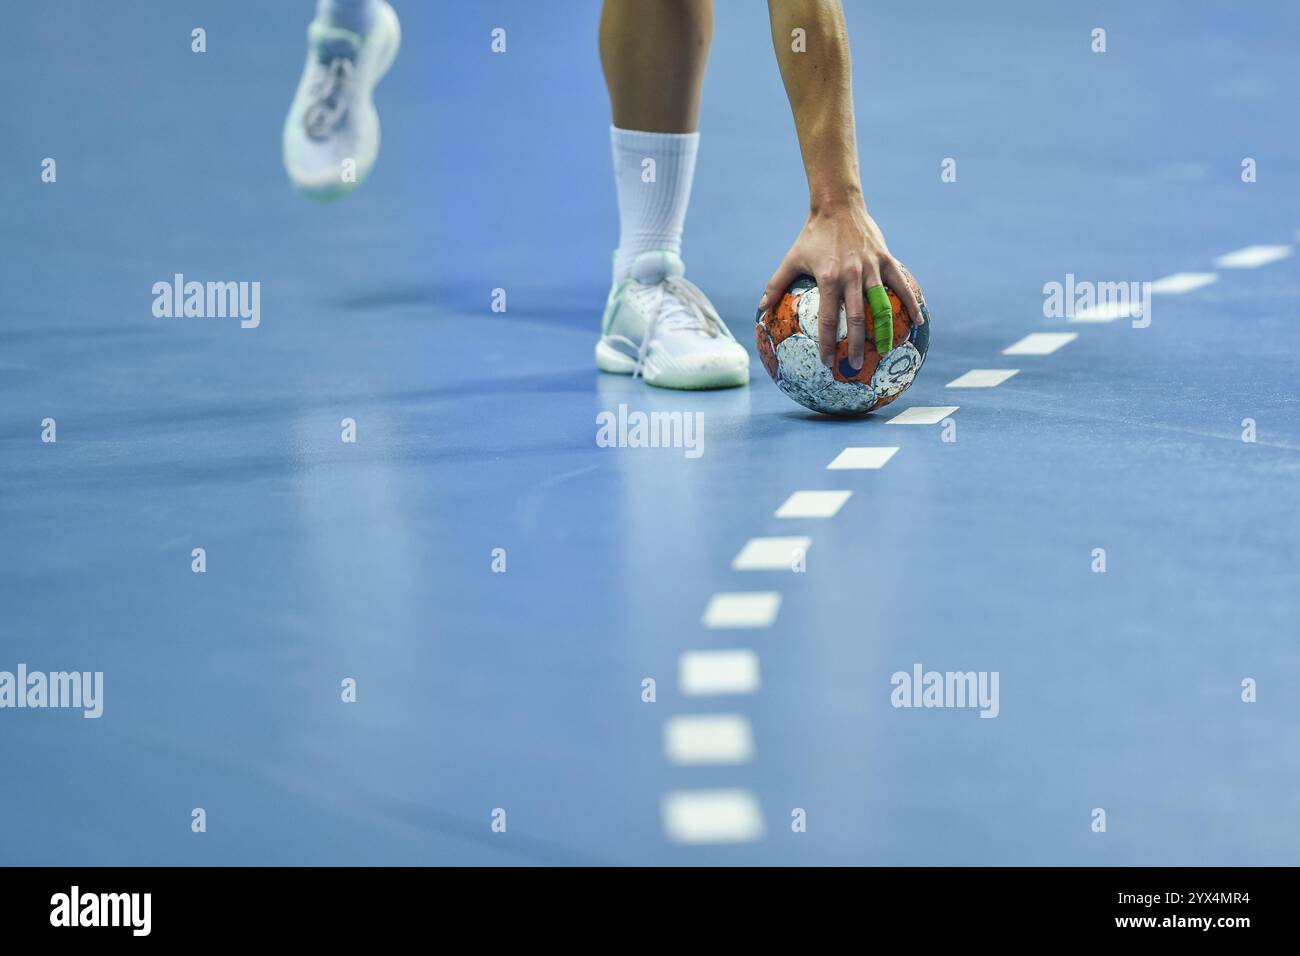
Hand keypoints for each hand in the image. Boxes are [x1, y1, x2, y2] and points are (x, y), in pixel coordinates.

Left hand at [760, 201, 922, 370]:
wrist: (838, 205)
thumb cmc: (812, 235)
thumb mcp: (791, 259)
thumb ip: (775, 284)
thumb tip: (760, 308)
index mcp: (828, 279)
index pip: (828, 319)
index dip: (828, 342)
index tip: (827, 362)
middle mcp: (851, 276)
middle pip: (857, 318)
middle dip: (857, 345)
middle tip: (856, 366)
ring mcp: (871, 268)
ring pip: (882, 305)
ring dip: (885, 330)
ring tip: (887, 350)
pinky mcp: (886, 260)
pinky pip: (901, 285)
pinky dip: (912, 303)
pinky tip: (919, 322)